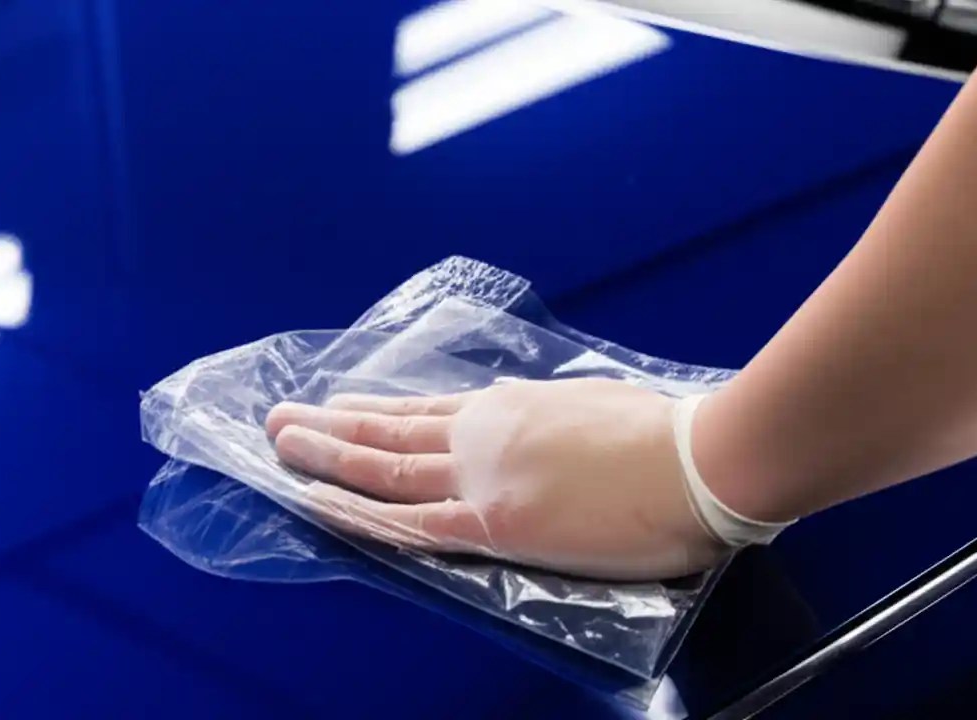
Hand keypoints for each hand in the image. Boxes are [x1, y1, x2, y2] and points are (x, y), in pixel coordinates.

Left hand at [265, 378, 727, 579]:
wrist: (696, 461)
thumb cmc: (661, 433)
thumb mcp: (589, 401)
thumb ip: (542, 411)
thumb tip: (517, 408)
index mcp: (509, 409)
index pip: (425, 412)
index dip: (376, 411)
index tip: (339, 405)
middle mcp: (481, 435)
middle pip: (390, 433)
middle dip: (330, 427)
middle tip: (281, 419)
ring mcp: (482, 477)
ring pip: (385, 469)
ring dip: (326, 457)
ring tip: (281, 446)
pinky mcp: (495, 523)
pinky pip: (411, 523)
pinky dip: (359, 513)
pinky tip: (321, 504)